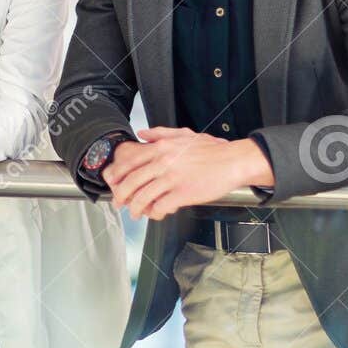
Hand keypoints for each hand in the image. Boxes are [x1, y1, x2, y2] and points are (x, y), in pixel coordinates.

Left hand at [101, 127, 273, 220]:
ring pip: (143, 196)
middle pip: (132, 181)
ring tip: (136, 213)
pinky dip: (155, 213)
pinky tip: (157, 213)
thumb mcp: (185, 134)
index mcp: (162, 147)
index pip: (130, 162)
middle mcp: (164, 161)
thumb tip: (142, 133)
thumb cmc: (213, 150)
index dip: (117, 175)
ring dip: (136, 208)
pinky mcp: (183, 193)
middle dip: (121, 195)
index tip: (112, 183)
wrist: (234, 161)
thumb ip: (161, 133)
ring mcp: (173, 178)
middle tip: (118, 203)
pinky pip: (161, 206)